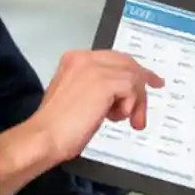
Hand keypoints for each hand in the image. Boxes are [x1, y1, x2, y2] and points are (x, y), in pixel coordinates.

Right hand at [31, 50, 164, 161]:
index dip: (131, 70)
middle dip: (140, 85)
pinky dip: (130, 105)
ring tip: (129, 120)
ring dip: (135, 101)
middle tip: (148, 100)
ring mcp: (94, 68)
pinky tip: (118, 118)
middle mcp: (84, 58)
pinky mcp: (104, 82)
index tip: (146, 80)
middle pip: (126, 63)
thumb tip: (119, 94)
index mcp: (74, 60)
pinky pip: (131, 88)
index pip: (113, 59)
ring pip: (132, 76)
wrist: (46, 136)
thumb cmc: (57, 125)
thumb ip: (95, 89)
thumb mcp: (78, 98)